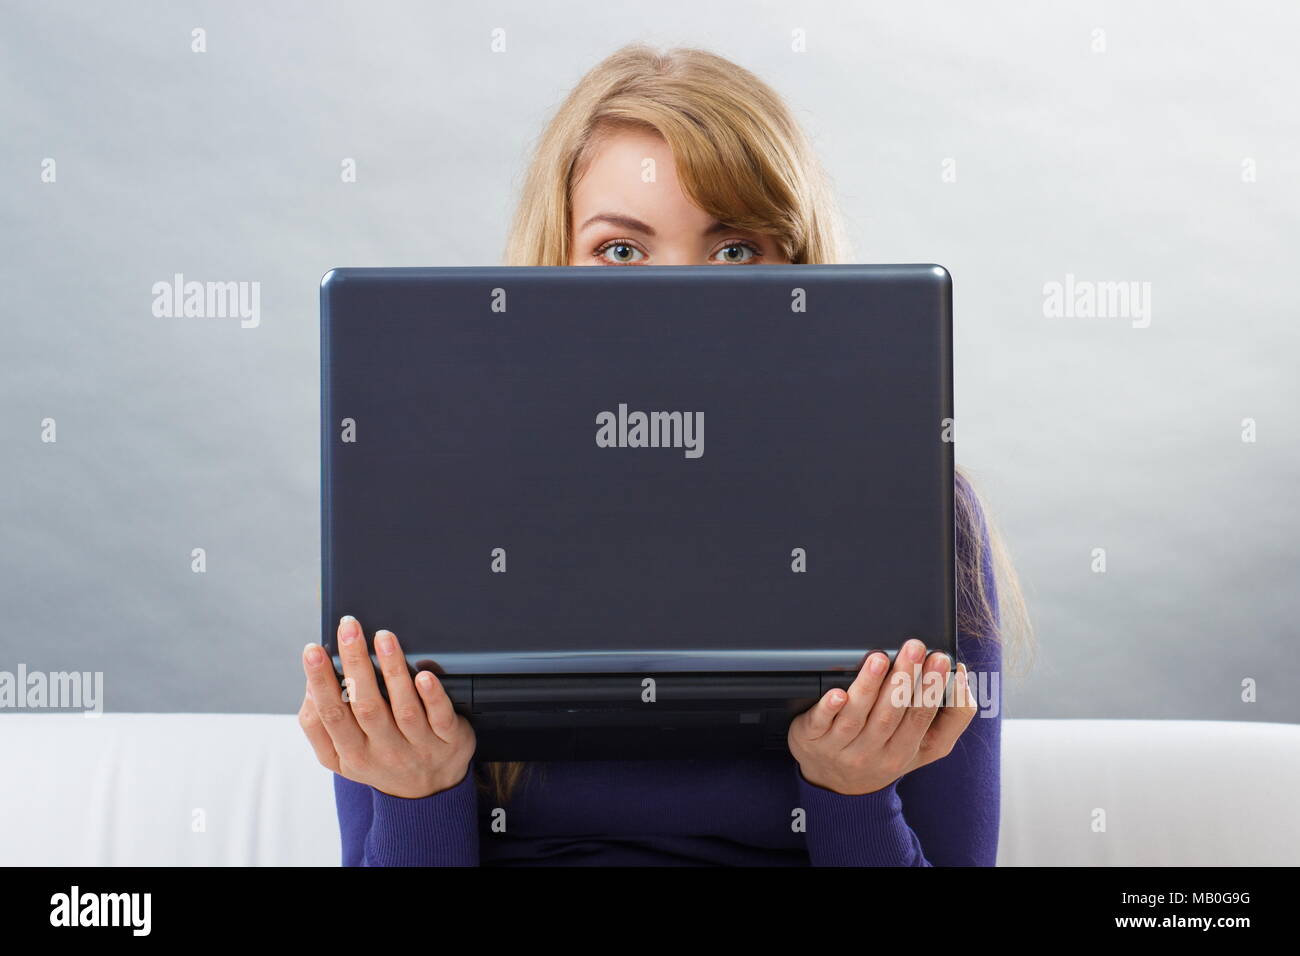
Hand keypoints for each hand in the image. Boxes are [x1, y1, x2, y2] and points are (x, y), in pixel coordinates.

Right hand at [298, 616, 475, 798]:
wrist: (427, 794)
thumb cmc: (379, 760)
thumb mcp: (342, 756)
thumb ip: (319, 726)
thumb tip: (309, 687)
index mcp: (352, 754)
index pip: (330, 716)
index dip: (320, 682)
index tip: (313, 650)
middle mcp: (384, 752)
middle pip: (365, 706)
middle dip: (355, 663)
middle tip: (349, 628)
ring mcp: (418, 747)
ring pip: (404, 708)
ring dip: (393, 670)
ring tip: (383, 637)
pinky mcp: (448, 741)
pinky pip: (440, 718)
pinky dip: (432, 696)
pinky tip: (424, 675)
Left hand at [788, 638, 977, 794]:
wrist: (835, 785)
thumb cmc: (884, 753)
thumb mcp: (924, 747)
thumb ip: (951, 718)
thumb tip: (962, 676)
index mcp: (907, 752)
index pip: (924, 720)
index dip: (934, 691)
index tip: (943, 661)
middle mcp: (875, 753)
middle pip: (892, 714)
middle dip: (906, 678)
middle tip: (916, 648)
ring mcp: (842, 748)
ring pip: (858, 716)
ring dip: (870, 686)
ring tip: (879, 658)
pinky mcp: (812, 740)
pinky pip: (821, 724)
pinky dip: (829, 709)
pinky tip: (837, 694)